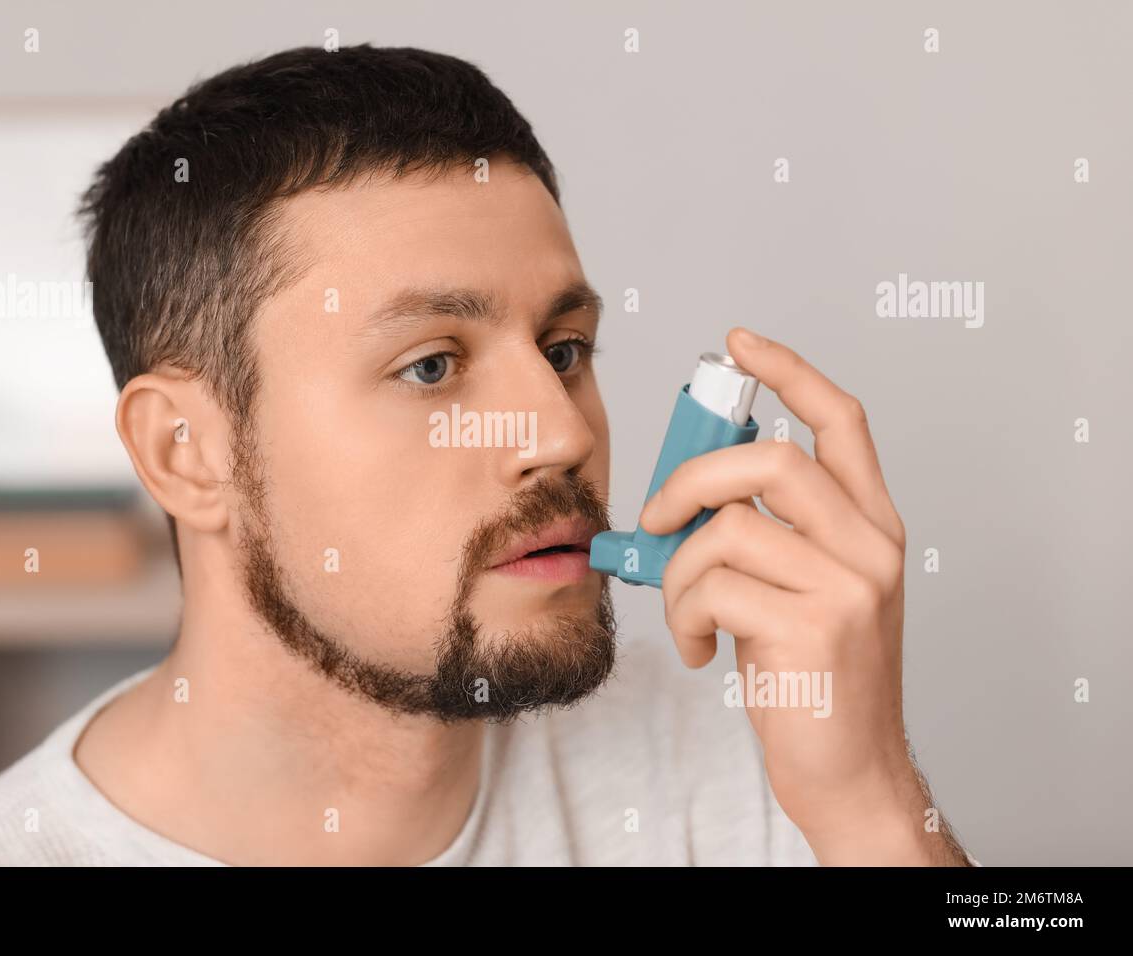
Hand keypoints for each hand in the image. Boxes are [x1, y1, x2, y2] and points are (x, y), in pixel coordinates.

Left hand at [640, 327, 966, 864]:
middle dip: (690, 480)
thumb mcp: (795, 589)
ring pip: (725, 531)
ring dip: (679, 576)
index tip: (740, 343)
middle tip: (657, 519)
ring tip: (689, 617)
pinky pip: (714, 588)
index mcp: (871, 526)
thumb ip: (762, 533)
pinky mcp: (819, 626)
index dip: (789, 371)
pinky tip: (704, 651)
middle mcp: (872, 545)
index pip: (841, 421)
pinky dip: (687, 618)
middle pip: (770, 459)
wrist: (847, 769)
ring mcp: (851, 584)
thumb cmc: (809, 678)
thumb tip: (683, 495)